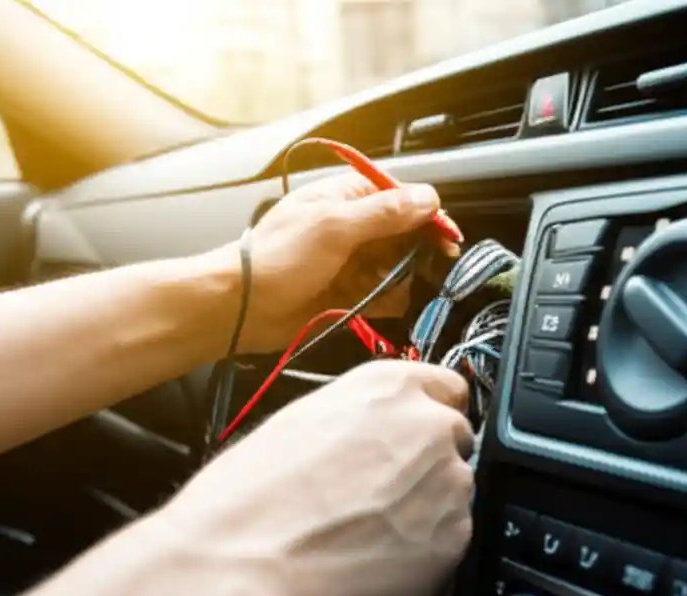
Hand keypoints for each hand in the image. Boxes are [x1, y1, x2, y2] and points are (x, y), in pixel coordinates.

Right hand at [155, 360, 473, 595]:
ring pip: (452, 494)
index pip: (448, 388)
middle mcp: (427, 426)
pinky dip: (424, 553)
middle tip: (380, 495)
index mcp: (387, 387)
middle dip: (427, 465)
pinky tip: (374, 561)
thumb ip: (355, 421)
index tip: (419, 434)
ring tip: (366, 535)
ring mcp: (447, 483)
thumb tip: (370, 438)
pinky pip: (449, 541)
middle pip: (454, 440)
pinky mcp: (453, 540)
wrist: (247, 569)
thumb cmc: (251, 501)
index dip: (430, 415)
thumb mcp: (299, 423)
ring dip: (425, 511)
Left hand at [227, 173, 457, 353]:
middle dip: (417, 252)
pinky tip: (382, 304)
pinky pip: (384, 295)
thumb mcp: (335, 226)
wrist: (241, 307)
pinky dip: (389, 300)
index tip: (445, 238)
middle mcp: (354, 226)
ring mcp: (352, 261)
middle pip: (405, 234)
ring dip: (402, 279)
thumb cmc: (279, 257)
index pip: (402, 197)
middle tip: (425, 268)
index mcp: (348, 197)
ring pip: (398, 266)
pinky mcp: (349, 293)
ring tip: (390, 288)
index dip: (426, 216)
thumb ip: (386, 212)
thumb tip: (430, 198)